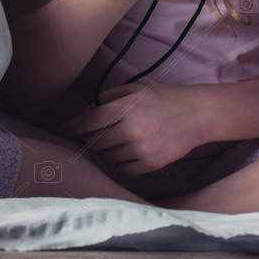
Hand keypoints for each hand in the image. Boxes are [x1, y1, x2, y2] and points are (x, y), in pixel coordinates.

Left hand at [55, 82, 214, 177]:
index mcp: (126, 109)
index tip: (61, 130)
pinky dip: (121, 162)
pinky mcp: (151, 164)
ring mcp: (142, 150)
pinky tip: (128, 151)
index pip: (88, 122)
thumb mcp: (136, 89)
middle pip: (96, 142)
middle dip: (92, 139)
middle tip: (96, 134)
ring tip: (117, 140)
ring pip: (108, 158)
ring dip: (106, 151)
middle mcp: (132, 131)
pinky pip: (124, 169)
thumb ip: (109, 98)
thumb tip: (87, 112)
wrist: (198, 114)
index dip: (71, 127)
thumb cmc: (164, 98)